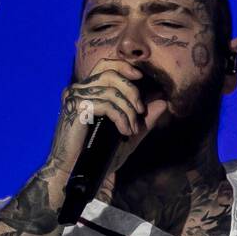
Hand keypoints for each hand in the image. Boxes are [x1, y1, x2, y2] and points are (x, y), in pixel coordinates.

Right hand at [44, 58, 170, 174]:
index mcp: (87, 90)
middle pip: (110, 74)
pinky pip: (106, 105)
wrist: (73, 170)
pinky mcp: (77, 109)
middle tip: (140, 111)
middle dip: (131, 91)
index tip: (140, 78)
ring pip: (111, 91)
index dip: (123, 66)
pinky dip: (121, 118)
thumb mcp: (126, 135)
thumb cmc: (97, 154)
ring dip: (128, 110)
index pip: (104, 65)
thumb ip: (143, 119)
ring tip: (133, 128)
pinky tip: (125, 132)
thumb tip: (163, 103)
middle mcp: (79, 89)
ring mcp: (75, 98)